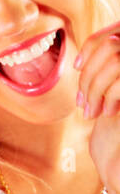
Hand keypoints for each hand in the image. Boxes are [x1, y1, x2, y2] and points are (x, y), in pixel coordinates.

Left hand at [77, 22, 119, 192]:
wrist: (119, 160)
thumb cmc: (112, 131)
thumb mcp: (104, 97)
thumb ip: (101, 74)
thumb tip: (81, 59)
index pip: (112, 34)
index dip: (92, 45)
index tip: (77, 67)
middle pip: (112, 43)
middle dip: (90, 72)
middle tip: (82, 102)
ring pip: (115, 58)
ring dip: (94, 85)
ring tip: (90, 111)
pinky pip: (119, 82)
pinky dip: (106, 95)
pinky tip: (104, 114)